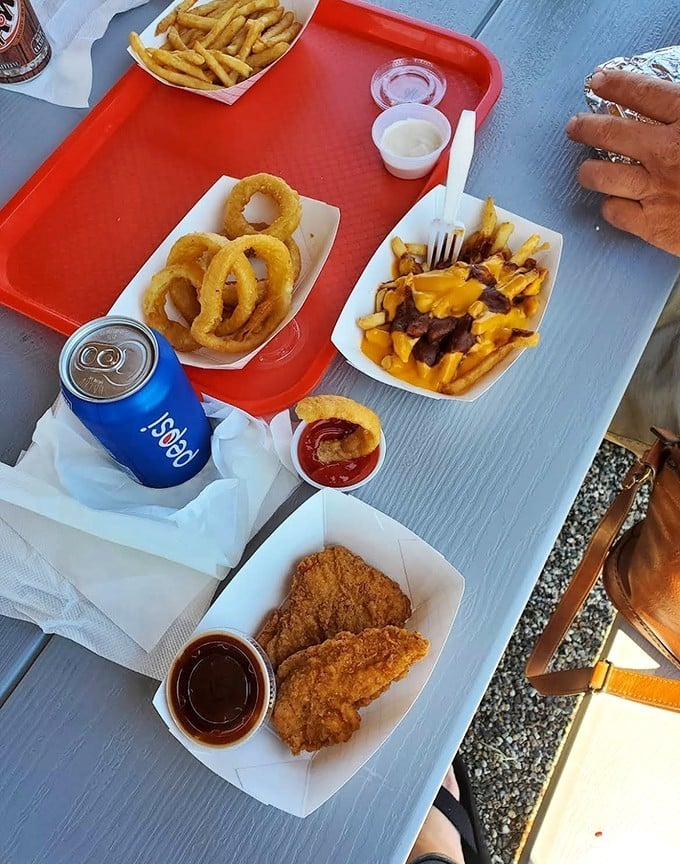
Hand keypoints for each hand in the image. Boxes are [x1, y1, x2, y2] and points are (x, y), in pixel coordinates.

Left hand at [566, 69, 679, 255]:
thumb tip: (673, 101)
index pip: (644, 94)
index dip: (617, 85)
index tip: (599, 81)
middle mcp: (665, 153)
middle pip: (611, 133)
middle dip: (587, 127)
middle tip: (575, 126)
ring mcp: (655, 190)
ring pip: (601, 175)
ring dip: (588, 171)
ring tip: (586, 169)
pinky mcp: (652, 225)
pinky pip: (614, 212)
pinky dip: (611, 206)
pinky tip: (613, 202)